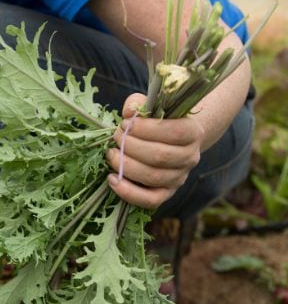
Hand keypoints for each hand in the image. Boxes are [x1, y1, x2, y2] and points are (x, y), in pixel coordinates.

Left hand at [106, 93, 203, 208]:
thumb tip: (129, 111)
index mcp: (193, 133)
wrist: (169, 142)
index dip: (146, 129)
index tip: (126, 123)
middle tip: (115, 137)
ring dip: (126, 165)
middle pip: (160, 156)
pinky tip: (112, 179)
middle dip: (131, 146)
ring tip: (110, 154)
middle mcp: (190, 157)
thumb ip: (139, 104)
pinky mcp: (166, 194)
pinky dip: (128, 192)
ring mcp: (179, 178)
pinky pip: (150, 200)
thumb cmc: (156, 122)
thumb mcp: (151, 108)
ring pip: (153, 177)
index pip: (174, 132)